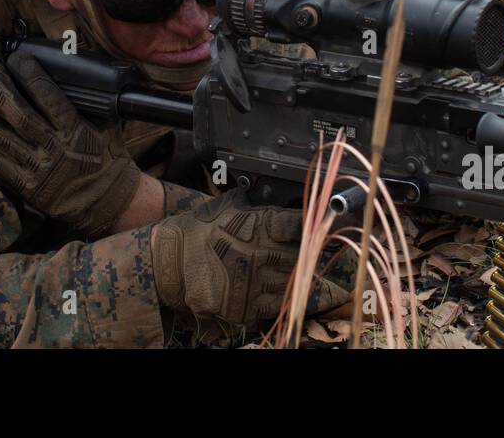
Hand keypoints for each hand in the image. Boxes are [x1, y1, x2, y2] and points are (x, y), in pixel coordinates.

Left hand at [0, 55, 141, 236]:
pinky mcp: (26, 186)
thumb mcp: (108, 125)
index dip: (31, 76)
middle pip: (19, 115)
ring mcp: (39, 170)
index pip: (50, 98)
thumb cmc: (107, 156)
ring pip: (3, 137)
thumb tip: (72, 70)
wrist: (107, 200)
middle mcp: (56, 149)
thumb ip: (89, 102)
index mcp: (77, 131)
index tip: (16, 58)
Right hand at [151, 192, 337, 327]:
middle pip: (302, 257)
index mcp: (255, 226)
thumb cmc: (199, 229)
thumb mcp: (226, 206)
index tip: (334, 224)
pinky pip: (276, 307)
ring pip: (293, 285)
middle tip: (331, 255)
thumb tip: (279, 197)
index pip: (296, 225)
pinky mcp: (243, 306)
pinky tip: (303, 300)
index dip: (317, 225)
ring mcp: (250, 283)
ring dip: (310, 283)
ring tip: (331, 286)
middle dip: (317, 256)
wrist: (169, 261)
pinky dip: (291, 303)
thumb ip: (254, 203)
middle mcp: (256, 254)